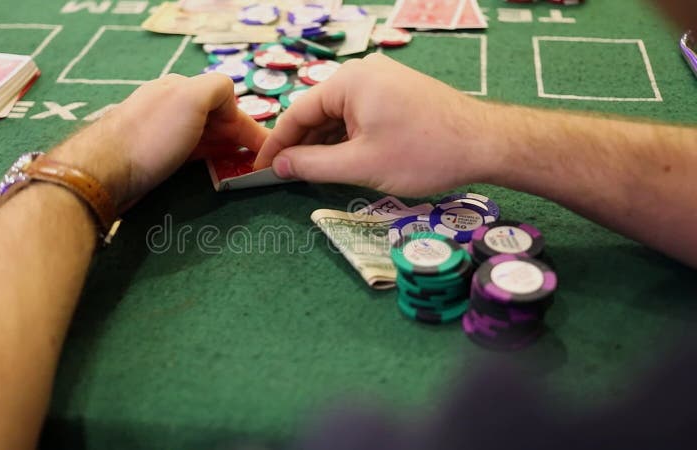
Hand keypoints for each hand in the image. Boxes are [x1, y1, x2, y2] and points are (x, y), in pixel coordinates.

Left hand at [52, 73, 268, 209]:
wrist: (103, 174)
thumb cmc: (151, 137)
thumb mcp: (192, 98)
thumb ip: (218, 88)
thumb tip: (232, 103)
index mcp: (180, 87)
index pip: (226, 99)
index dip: (248, 124)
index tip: (265, 150)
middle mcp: (169, 104)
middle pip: (215, 118)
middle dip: (238, 137)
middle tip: (257, 163)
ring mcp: (159, 131)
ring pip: (203, 136)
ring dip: (224, 149)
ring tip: (241, 169)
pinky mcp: (151, 156)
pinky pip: (188, 152)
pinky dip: (207, 159)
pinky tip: (213, 170)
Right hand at [253, 53, 500, 196]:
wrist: (486, 144)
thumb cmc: (422, 153)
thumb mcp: (360, 165)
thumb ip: (312, 165)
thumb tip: (280, 167)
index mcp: (349, 81)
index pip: (297, 112)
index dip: (276, 144)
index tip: (261, 170)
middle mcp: (363, 73)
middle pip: (317, 112)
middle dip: (301, 146)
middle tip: (284, 177)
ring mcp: (383, 82)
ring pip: (339, 116)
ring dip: (325, 145)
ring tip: (310, 175)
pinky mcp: (398, 94)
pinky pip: (359, 116)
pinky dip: (346, 139)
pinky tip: (341, 162)